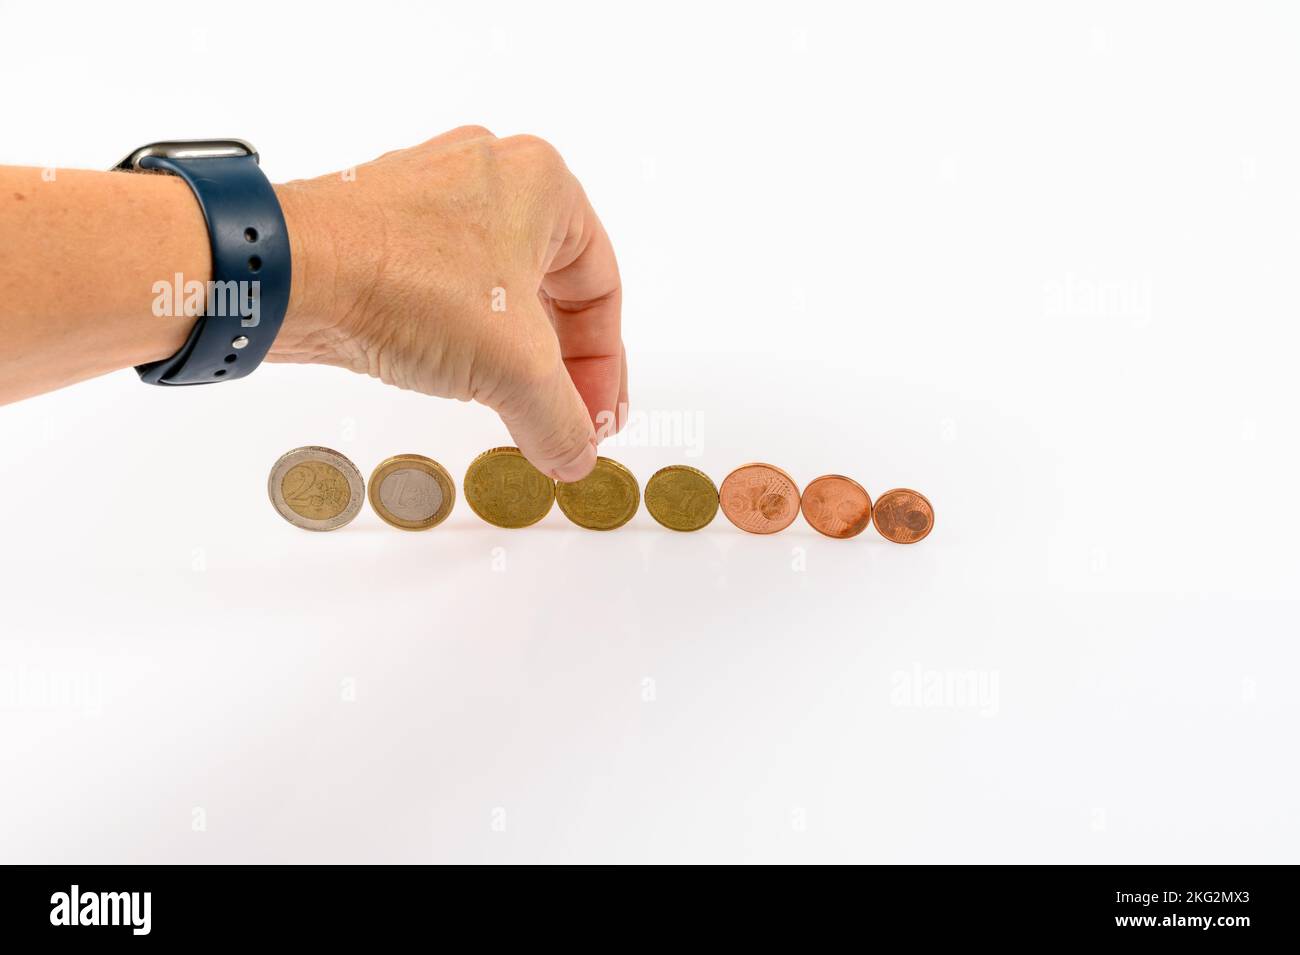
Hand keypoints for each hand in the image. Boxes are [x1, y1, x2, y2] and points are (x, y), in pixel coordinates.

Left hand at [270, 127, 625, 481]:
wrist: (287, 274)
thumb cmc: (406, 282)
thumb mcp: (515, 370)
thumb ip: (561, 420)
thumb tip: (575, 454)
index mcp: (543, 184)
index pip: (602, 289)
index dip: (607, 367)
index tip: (599, 417)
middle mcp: (489, 175)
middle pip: (554, 289)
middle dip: (562, 364)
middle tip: (567, 418)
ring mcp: (431, 197)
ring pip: (499, 290)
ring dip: (514, 353)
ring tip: (515, 407)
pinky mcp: (383, 229)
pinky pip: (447, 289)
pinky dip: (464, 338)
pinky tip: (458, 377)